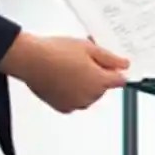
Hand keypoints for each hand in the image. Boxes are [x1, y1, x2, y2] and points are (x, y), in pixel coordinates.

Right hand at [0, 33, 128, 112]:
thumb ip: (110, 58)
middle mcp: (89, 97)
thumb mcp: (89, 48)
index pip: (120, 81)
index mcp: (99, 82)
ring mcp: (75, 104)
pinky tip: (63, 77)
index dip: (116, 70)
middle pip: (103, 87)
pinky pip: (75, 100)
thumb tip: (124, 65)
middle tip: (84, 58)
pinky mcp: (62, 107)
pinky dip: (73, 92)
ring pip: (89, 94)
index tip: (113, 65)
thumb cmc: (57, 52)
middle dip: (98, 74)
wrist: (30, 60)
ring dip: (86, 84)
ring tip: (71, 66)